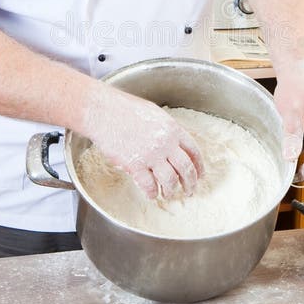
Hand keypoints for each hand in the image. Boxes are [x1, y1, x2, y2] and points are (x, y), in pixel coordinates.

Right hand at [81, 83, 203, 198]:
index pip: (194, 151)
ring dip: (171, 190)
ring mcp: (151, 155)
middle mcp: (166, 143)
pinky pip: (149, 185)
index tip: (199, 175)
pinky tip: (152, 194)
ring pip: (170, 180)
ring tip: (169, 194)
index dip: (199, 166)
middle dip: (190, 183)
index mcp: (172, 129)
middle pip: (186, 169)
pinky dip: (152, 193)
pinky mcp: (135, 165)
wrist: (103, 112)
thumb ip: (166, 129)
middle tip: (189, 191)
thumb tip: (174, 141)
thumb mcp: (154, 114)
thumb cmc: (124, 109)